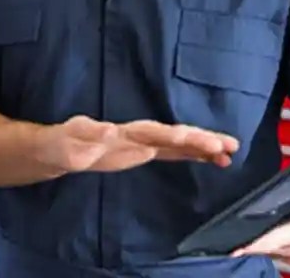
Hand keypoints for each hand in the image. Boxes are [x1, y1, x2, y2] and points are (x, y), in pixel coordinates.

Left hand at [38, 115, 239, 173]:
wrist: (57, 147)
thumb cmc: (61, 144)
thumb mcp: (68, 142)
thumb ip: (86, 137)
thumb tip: (109, 130)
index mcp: (122, 132)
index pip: (153, 132)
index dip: (173, 135)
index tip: (193, 137)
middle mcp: (138, 135)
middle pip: (173, 135)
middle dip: (199, 139)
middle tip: (227, 145)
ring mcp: (143, 143)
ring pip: (180, 143)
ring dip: (204, 146)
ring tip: (231, 151)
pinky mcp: (144, 153)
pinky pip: (175, 153)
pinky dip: (195, 155)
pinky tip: (215, 159)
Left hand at [231, 143, 289, 266]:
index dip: (271, 240)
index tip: (243, 244)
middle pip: (281, 245)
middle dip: (254, 246)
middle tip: (224, 245)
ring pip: (274, 247)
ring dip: (252, 246)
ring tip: (223, 243)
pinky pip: (273, 246)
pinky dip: (257, 243)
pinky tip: (235, 239)